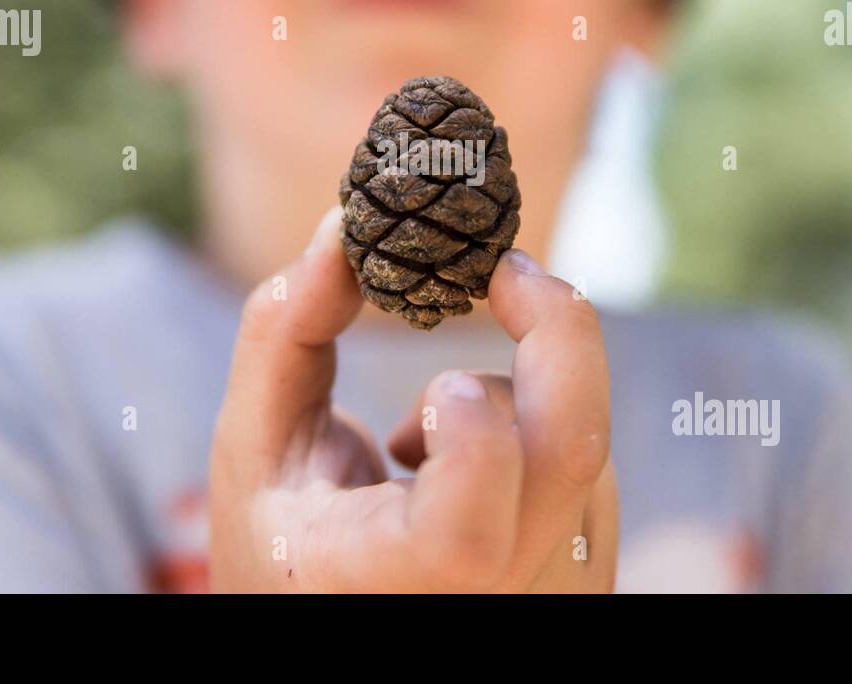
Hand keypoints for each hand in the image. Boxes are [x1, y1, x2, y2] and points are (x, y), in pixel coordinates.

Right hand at [207, 205, 616, 591]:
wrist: (332, 625)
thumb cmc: (280, 551)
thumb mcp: (253, 451)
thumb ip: (284, 336)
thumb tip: (341, 226)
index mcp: (389, 578)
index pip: (468, 527)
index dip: (472, 424)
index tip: (437, 377)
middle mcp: (491, 600)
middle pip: (574, 449)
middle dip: (555, 330)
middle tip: (506, 273)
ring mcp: (554, 596)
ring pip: (588, 449)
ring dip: (519, 400)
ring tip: (418, 447)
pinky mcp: (589, 584)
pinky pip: (598, 477)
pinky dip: (540, 435)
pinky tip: (467, 475)